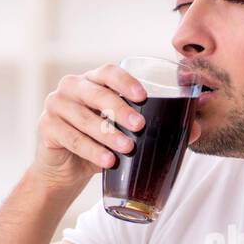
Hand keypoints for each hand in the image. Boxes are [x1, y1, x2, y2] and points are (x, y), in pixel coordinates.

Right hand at [32, 60, 202, 193]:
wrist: (64, 171)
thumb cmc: (100, 145)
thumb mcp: (125, 134)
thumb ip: (156, 128)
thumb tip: (197, 129)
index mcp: (92, 82)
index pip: (108, 72)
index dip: (125, 82)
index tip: (143, 96)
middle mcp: (72, 87)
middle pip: (96, 92)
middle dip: (120, 109)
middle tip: (140, 126)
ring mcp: (55, 105)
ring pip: (83, 117)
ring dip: (106, 133)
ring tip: (127, 149)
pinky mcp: (46, 127)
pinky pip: (70, 137)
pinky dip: (90, 150)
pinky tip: (106, 162)